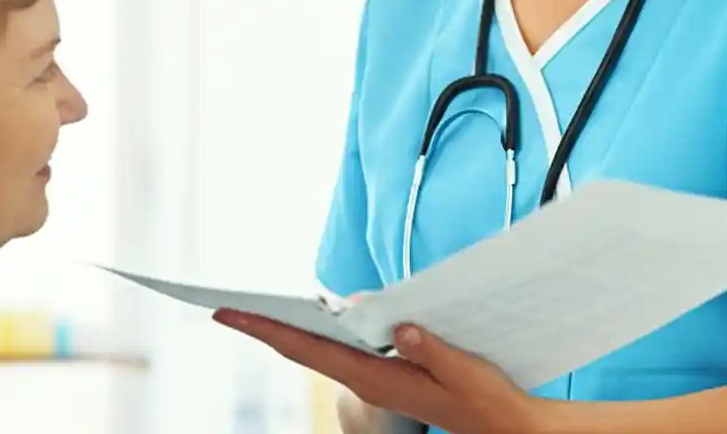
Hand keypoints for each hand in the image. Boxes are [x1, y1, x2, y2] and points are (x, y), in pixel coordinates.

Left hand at [212, 309, 538, 433]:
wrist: (503, 425)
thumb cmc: (485, 400)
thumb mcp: (464, 371)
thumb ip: (431, 349)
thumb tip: (397, 325)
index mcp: (378, 379)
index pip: (309, 348)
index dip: (266, 328)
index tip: (228, 313)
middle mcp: (368, 378)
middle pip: (303, 346)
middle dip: (263, 325)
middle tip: (224, 305)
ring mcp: (376, 377)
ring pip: (323, 346)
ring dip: (293, 325)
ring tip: (260, 305)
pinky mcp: (388, 372)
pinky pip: (346, 346)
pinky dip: (327, 327)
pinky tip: (327, 311)